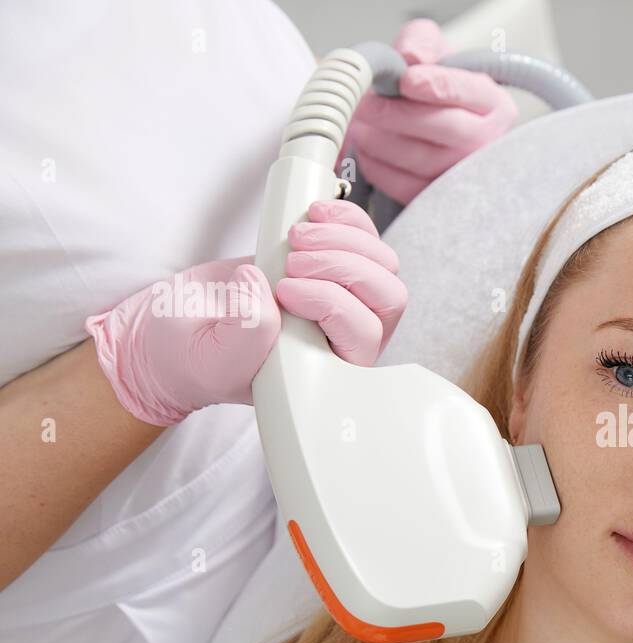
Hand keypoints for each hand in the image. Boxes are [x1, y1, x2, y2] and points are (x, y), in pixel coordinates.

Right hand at [85, 199, 405, 425]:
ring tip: (295, 235)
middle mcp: (343, 337)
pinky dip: (346, 218)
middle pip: (387, 297)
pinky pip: (363, 238)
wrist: (177, 330)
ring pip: (382, 264)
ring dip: (345, 238)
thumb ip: (246, 332)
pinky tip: (313, 212)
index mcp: (328, 371)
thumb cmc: (195, 357)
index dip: (332, 303)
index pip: (363, 334)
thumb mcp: (213, 356)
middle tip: (294, 257)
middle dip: (345, 266)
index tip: (283, 292)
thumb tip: (265, 284)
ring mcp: (341, 299)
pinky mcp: (327, 267)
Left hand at [346, 18, 517, 204]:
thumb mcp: (430, 54)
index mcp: (493, 103)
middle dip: (398, 116)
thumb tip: (411, 57)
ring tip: (359, 125)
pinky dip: (379, 168)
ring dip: (382, 142)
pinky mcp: (442, 200)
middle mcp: (489, 142)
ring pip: (425, 161)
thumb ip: (421, 43)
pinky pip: (409, 188)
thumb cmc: (431, 93)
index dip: (435, 85)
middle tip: (365, 104)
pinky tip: (367, 150)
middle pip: (448, 129)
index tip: (404, 79)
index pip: (468, 92)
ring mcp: (468, 176)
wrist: (427, 129)